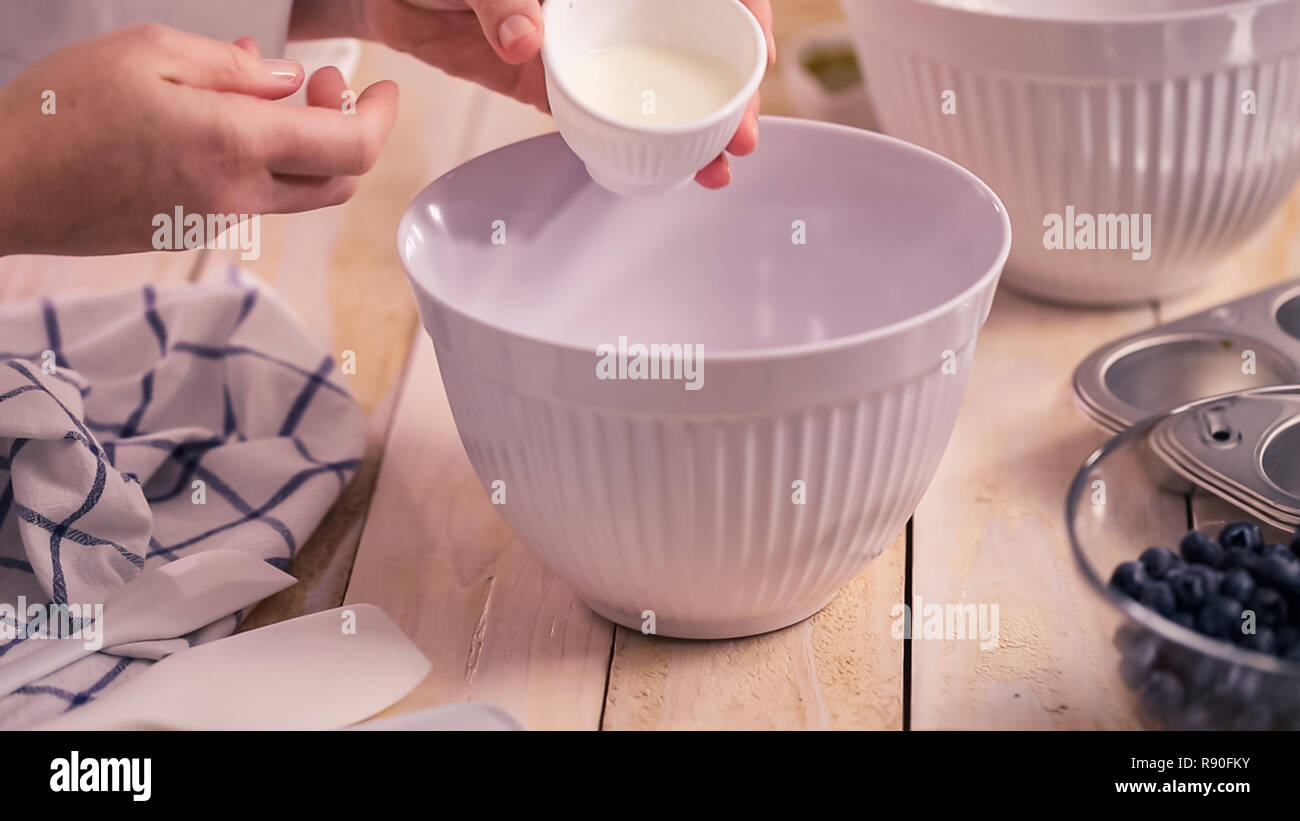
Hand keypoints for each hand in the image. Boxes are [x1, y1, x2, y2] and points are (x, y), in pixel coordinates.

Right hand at [0, 24, 397, 255]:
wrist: (5, 186)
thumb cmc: (59, 112)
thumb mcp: (148, 54)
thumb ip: (232, 67)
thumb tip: (287, 79)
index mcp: (235, 146)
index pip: (351, 148)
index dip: (382, 119)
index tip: (385, 91)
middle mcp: (238, 195)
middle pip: (338, 180)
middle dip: (350, 132)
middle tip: (323, 86)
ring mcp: (218, 221)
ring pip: (300, 194)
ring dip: (309, 149)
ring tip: (269, 95)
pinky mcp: (194, 231)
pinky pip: (256, 199)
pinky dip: (266, 163)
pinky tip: (227, 122)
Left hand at [345, 0, 774, 188]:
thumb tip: (526, 38)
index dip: (744, 18)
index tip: (756, 59)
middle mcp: (612, 7)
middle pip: (692, 46)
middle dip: (729, 94)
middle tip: (743, 139)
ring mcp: (586, 47)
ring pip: (655, 90)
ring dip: (691, 133)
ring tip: (716, 171)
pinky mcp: (552, 86)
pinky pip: (602, 120)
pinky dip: (630, 149)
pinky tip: (663, 176)